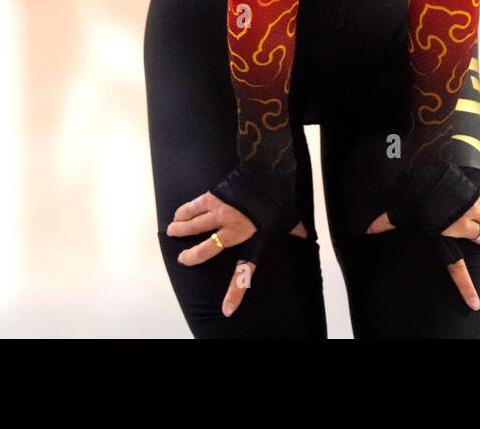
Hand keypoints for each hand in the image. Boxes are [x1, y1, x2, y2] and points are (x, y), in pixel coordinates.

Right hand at [165, 191, 306, 316]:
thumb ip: (295, 230)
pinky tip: (178, 214)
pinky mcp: (214, 196)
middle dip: (193, 256)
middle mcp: (233, 229)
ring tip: (171, 233)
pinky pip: (194, 207)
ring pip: (195, 226)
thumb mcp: (290, 219)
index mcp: (251, 238)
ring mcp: (221, 212)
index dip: (236, 292)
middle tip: (182, 259)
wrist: (269, 170)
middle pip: (207, 248)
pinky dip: (184, 211)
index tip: (227, 309)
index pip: (243, 270)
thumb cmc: (280, 197)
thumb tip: (307, 236)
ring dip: (181, 230)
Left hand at [366, 188, 479, 310]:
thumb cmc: (416, 196)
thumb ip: (385, 224)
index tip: (475, 303)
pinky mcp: (476, 193)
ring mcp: (473, 207)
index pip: (458, 268)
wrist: (429, 173)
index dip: (466, 288)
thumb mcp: (400, 214)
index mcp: (448, 234)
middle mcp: (465, 223)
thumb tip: (366, 230)